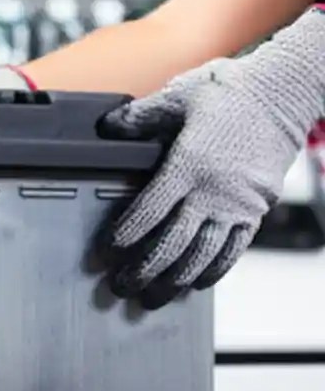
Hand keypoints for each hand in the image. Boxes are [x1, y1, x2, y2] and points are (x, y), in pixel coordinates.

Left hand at [97, 7, 324, 307]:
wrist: (284, 93)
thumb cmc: (229, 92)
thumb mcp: (177, 95)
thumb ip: (139, 116)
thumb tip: (106, 127)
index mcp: (187, 164)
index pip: (149, 210)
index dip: (126, 235)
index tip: (107, 253)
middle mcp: (213, 191)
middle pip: (173, 242)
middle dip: (145, 269)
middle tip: (122, 287)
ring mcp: (237, 204)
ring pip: (202, 254)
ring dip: (175, 280)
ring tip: (153, 298)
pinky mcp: (256, 209)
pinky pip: (234, 249)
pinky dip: (213, 271)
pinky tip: (194, 284)